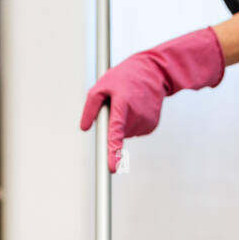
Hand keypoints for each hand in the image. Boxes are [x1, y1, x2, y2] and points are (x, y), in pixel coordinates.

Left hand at [79, 27, 224, 172]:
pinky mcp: (151, 126)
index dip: (113, 151)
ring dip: (123, 122)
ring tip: (129, 102)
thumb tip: (84, 127)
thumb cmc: (125, 76)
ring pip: (125, 133)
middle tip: (118, 102)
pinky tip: (137, 108)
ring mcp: (146, 122)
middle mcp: (136, 115)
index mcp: (123, 104)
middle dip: (113, 122)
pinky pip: (134, 131)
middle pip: (117, 132)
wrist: (154, 72)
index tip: (112, 168)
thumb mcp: (103, 84)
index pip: (116, 132)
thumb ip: (91, 106)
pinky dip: (131, 123)